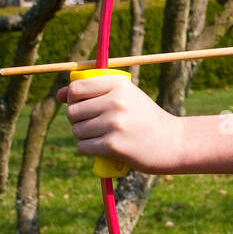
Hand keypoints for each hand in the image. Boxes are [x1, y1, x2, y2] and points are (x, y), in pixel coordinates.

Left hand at [58, 73, 182, 174]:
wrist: (172, 142)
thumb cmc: (145, 118)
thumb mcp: (125, 97)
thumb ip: (94, 92)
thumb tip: (59, 95)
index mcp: (119, 84)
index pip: (76, 88)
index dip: (73, 99)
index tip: (83, 105)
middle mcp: (116, 101)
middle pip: (72, 111)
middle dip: (77, 120)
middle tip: (94, 124)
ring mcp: (114, 123)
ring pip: (77, 130)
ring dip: (84, 136)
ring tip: (101, 136)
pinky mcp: (113, 145)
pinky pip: (83, 146)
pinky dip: (88, 149)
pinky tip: (102, 147)